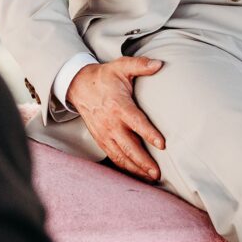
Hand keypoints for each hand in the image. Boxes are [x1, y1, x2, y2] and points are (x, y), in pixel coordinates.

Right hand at [68, 56, 165, 180]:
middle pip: (129, 146)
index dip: (149, 134)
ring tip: (151, 177)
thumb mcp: (121, 66)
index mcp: (119, 106)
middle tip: (158, 172)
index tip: (163, 144)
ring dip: (136, 168)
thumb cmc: (104, 77)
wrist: (78, 85)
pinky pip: (113, 156)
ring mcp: (104, 133)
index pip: (136, 122)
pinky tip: (137, 173)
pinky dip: (125, 167)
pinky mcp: (100, 139)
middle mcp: (111, 123)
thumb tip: (159, 64)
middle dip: (144, 161)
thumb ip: (140, 65)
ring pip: (121, 156)